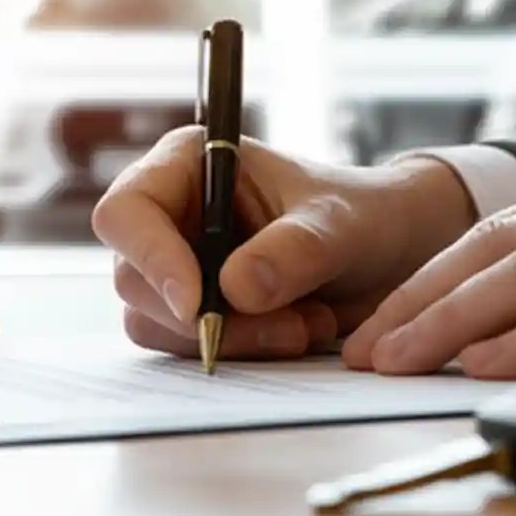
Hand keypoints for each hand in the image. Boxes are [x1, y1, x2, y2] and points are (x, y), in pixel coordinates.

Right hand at [92, 127, 474, 358]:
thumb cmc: (360, 216)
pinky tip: (298, 332)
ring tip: (309, 325)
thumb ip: (294, 251)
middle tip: (290, 328)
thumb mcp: (340, 226)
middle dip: (209, 316)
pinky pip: (186, 348)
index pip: (128, 212)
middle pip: (135, 278)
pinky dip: (240, 351)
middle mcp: (169, 214)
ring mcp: (175, 266)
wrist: (388, 255)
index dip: (150, 258)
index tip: (198, 304)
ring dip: (231, 339)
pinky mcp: (192, 311)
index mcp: (188, 164)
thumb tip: (233, 290)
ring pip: (158, 323)